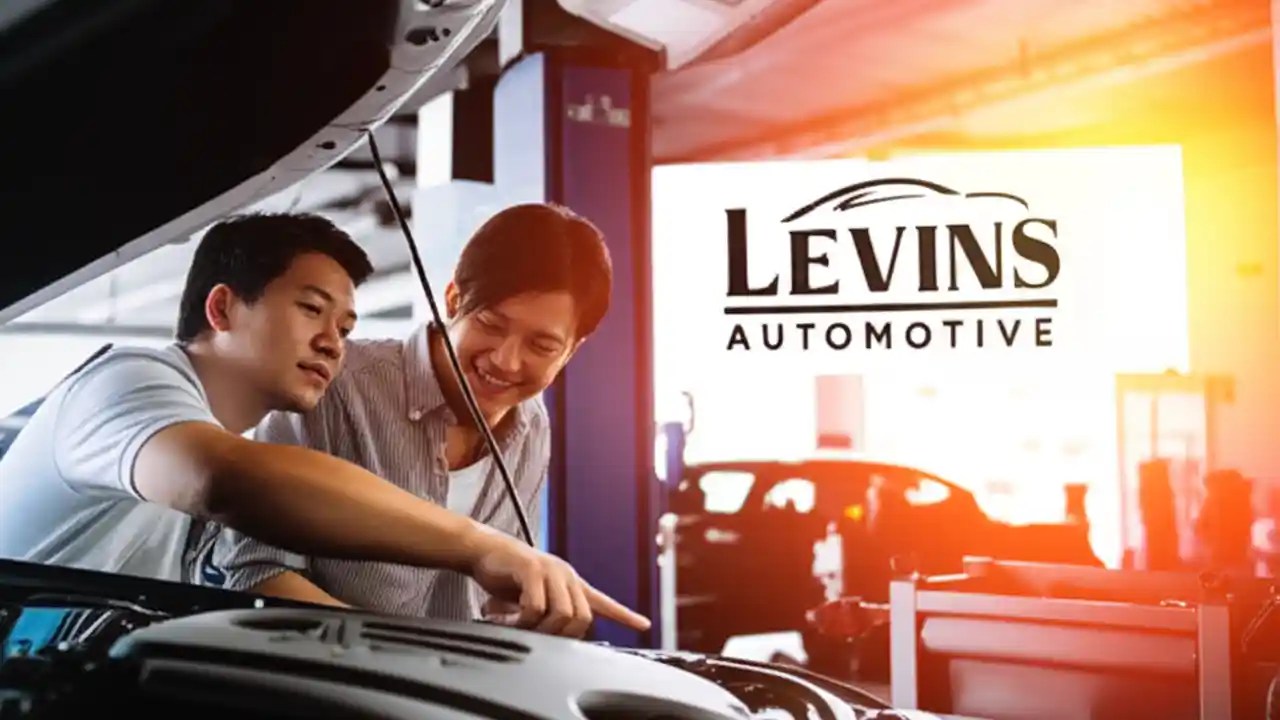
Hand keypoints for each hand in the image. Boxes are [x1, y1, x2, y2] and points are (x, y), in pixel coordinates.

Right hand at [467, 532, 649, 637]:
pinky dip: (523, 619)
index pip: (602, 600)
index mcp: (569, 582)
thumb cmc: (506, 575)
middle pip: (582, 618)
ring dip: (540, 629)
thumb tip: (555, 637)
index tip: (644, 624)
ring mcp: (550, 570)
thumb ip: (549, 613)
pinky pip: (536, 606)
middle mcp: (565, 575)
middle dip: (561, 635)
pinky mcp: (531, 569)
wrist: (481, 550)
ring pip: (563, 614)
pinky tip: (506, 617)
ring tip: (517, 625)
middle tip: (535, 635)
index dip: (624, 614)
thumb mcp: (533, 596)